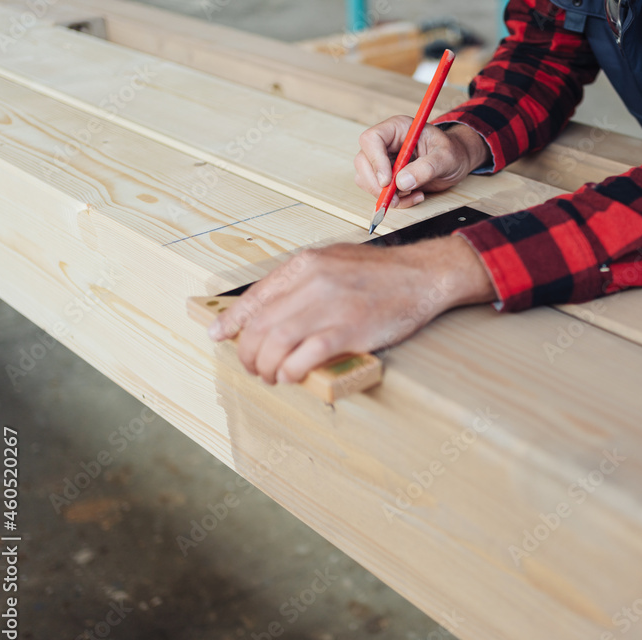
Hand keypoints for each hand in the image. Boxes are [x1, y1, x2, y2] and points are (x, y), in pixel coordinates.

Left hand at [207, 236, 496, 384]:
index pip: (254, 297)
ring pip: (274, 344)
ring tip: (271, 376)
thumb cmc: (382, 273)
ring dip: (266, 367)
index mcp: (305, 264)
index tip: (218, 335)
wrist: (423, 275)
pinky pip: (304, 358)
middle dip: (248, 353)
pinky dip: (291, 372)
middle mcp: (312, 282)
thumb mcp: (334, 261)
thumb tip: (272, 309)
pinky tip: (292, 376)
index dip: (231, 321)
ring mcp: (329, 306)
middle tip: (254, 367)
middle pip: (259, 326)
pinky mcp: (348, 330)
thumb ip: (302, 282)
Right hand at [354, 116, 488, 208]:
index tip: (388, 181)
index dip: (375, 160)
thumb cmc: (452, 152)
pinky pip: (377, 191)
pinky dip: (394, 200)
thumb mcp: (445, 158)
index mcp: (397, 128)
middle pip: (363, 161)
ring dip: (386, 195)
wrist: (456, 162)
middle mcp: (386, 143)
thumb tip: (402, 182)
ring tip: (413, 194)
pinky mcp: (386, 176)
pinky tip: (413, 196)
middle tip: (395, 198)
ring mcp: (383, 160)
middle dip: (376, 184)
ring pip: (365, 178)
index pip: (372, 139)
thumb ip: (426, 168)